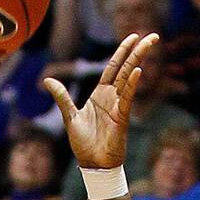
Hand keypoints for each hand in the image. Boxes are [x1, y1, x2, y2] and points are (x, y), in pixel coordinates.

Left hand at [43, 32, 158, 167]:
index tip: (133, 36)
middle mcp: (112, 97)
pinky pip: (127, 99)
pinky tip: (137, 72)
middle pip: (126, 68)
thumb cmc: (84, 143)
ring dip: (139, 60)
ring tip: (149, 44)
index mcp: (101, 94)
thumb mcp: (70, 116)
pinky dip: (131, 85)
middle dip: (138, 51)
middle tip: (152, 35)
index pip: (114, 67)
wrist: (92, 164)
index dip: (122, 51)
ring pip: (129, 78)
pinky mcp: (121, 118)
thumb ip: (62, 97)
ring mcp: (118, 106)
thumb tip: (48, 80)